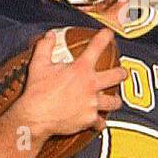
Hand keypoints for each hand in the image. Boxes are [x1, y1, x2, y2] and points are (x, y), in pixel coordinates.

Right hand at [9, 27, 125, 141]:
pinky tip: (98, 123)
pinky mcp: (89, 119)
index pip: (97, 47)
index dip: (104, 37)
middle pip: (117, 76)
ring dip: (115, 100)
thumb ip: (45, 47)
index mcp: (80, 69)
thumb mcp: (38, 65)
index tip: (108, 34)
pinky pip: (100, 122)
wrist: (35, 116)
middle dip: (121, 73)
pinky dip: (99, 123)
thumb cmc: (37, 91)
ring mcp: (92, 103)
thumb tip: (49, 35)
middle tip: (122, 73)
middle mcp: (91, 85)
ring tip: (114, 100)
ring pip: (114, 102)